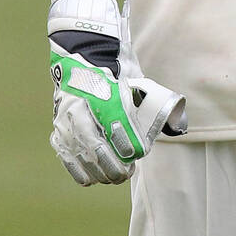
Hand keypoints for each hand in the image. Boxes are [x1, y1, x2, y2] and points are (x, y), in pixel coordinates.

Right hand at [47, 0, 186, 185]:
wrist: (83, 57)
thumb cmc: (113, 74)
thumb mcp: (135, 84)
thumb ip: (154, 105)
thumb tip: (177, 126)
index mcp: (102, 94)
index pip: (115, 126)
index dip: (127, 145)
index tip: (137, 155)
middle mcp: (81, 108)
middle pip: (97, 148)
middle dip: (114, 165)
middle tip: (127, 171)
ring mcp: (66, 119)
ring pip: (82, 156)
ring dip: (99, 171)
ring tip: (114, 176)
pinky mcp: (58, 127)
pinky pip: (67, 155)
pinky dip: (80, 170)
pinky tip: (92, 178)